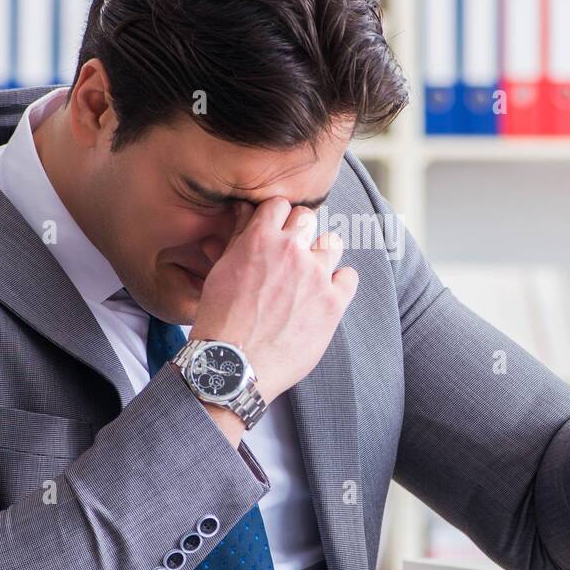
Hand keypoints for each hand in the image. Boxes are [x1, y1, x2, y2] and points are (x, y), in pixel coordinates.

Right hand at [189, 197, 358, 402]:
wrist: (234, 365)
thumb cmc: (220, 320)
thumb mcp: (221, 272)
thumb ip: (238, 238)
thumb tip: (245, 210)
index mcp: (261, 239)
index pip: (280, 204)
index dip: (278, 217)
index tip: (278, 231)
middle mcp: (292, 250)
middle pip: (308, 217)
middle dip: (300, 232)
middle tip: (293, 253)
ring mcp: (316, 276)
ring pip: (332, 242)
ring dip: (322, 253)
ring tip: (311, 274)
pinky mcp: (333, 303)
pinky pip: (349, 276)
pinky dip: (340, 283)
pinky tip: (326, 295)